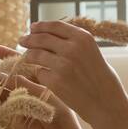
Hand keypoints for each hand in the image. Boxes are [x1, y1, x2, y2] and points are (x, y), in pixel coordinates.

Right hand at [0, 44, 85, 128]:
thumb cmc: (60, 113)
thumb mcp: (42, 93)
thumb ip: (22, 84)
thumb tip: (1, 74)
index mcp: (38, 80)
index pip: (21, 64)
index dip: (7, 56)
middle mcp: (29, 90)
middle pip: (9, 78)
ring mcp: (22, 104)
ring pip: (4, 93)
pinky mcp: (16, 118)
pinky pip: (3, 109)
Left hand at [10, 20, 127, 126]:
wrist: (106, 102)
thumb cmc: (100, 77)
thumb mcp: (91, 51)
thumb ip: (73, 42)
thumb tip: (48, 34)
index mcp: (83, 37)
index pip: (55, 26)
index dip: (40, 26)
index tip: (32, 28)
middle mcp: (72, 48)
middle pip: (41, 38)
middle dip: (29, 39)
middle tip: (22, 40)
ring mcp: (62, 65)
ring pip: (35, 55)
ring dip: (29, 56)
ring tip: (28, 58)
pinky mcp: (55, 81)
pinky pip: (40, 73)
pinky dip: (41, 74)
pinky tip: (47, 77)